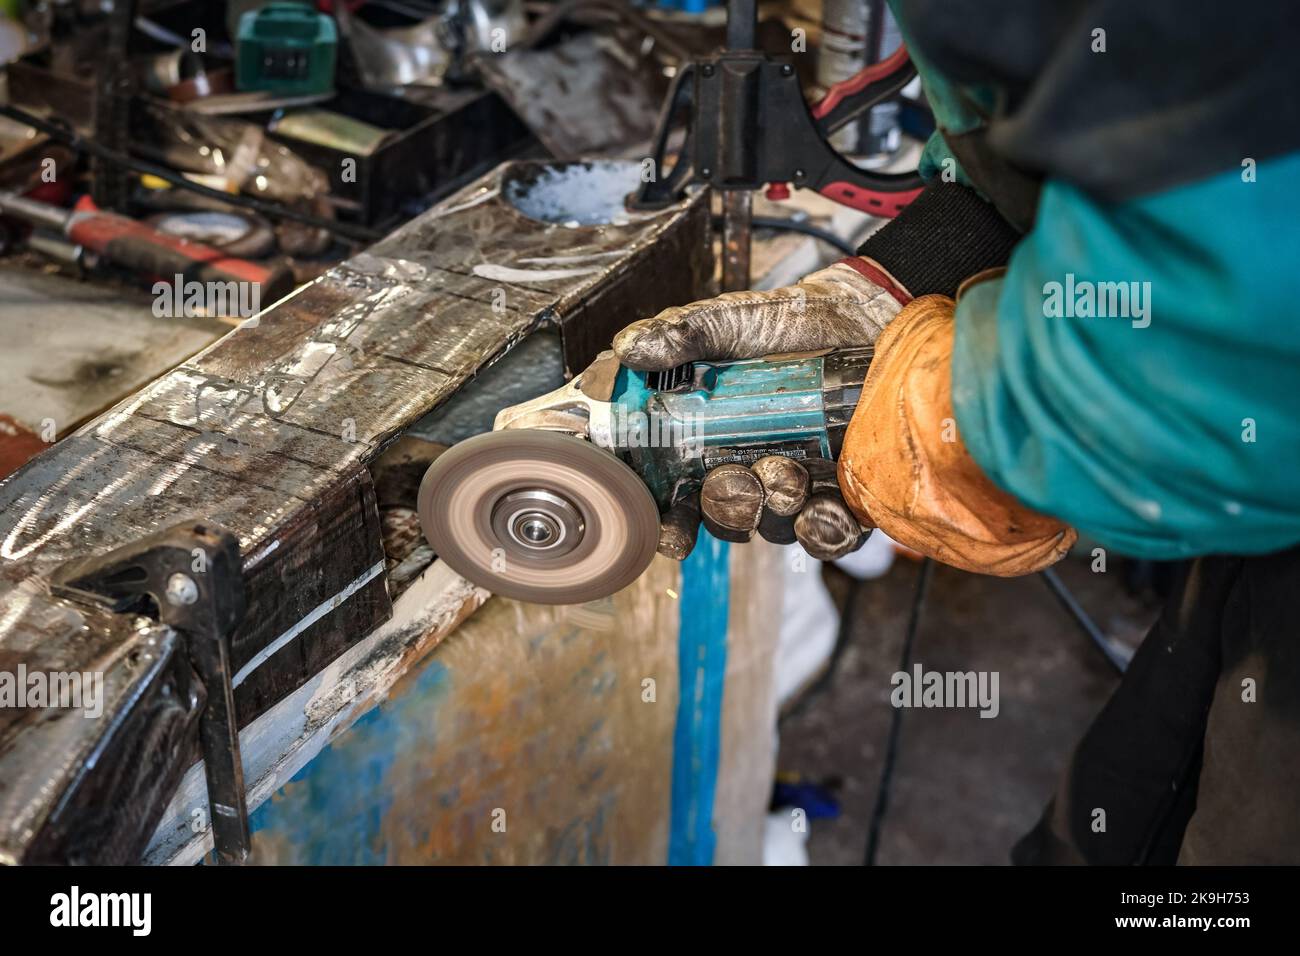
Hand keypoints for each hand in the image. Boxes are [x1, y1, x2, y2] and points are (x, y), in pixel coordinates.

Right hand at [613, 258, 907, 560]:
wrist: (862, 316)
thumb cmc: (786, 322)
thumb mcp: (730, 321)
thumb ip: (682, 333)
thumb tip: (629, 348)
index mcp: (707, 444)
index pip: (678, 499)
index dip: (672, 522)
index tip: (674, 531)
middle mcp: (748, 471)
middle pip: (726, 518)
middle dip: (730, 506)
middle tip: (741, 478)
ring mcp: (796, 486)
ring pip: (776, 528)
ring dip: (779, 510)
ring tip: (792, 475)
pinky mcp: (844, 492)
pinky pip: (832, 532)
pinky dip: (828, 529)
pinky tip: (828, 505)